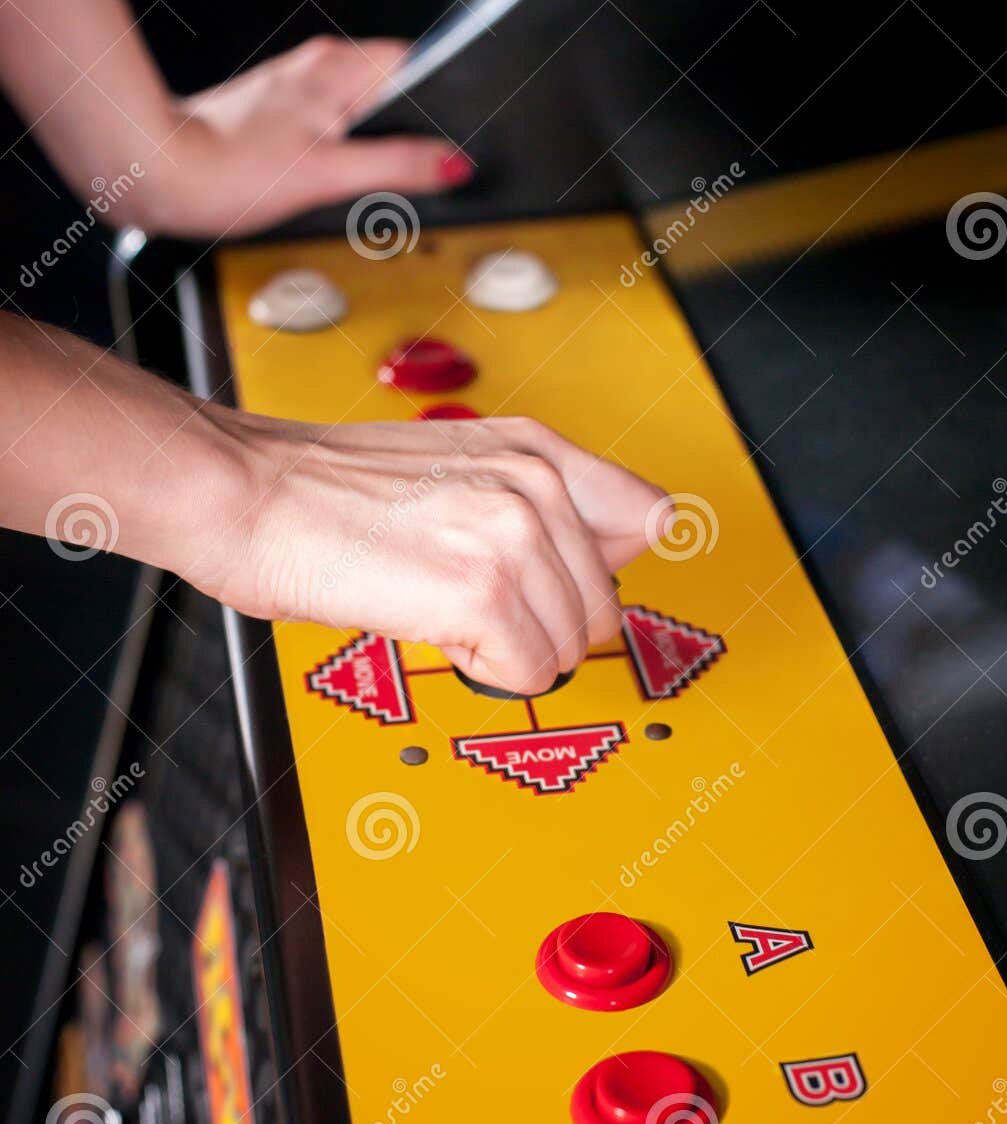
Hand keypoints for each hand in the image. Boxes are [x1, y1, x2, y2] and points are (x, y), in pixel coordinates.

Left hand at [154, 37, 470, 236]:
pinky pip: (329, 123)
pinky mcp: (273, 114)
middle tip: (418, 168)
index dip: (444, 93)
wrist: (160, 173)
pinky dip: (342, 148)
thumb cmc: (229, 170)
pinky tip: (331, 177)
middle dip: (413, 122)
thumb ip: (397, 165)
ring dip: (375, 137)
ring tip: (372, 177)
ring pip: (359, 104)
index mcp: (338, 70)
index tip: (456, 129)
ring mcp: (293, 90)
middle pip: (391, 85)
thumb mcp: (328, 174)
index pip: (415, 60)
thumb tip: (452, 162)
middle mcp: (316, 69)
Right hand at [193, 413, 670, 695]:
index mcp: (536, 449)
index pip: (647, 520)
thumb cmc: (325, 491)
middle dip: (538, 624)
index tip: (552, 587)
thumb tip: (621, 548)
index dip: (595, 573)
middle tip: (460, 596)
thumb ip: (545, 503)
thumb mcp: (460, 468)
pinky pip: (526, 674)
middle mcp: (535, 484)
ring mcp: (511, 537)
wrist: (242, 494)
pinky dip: (478, 669)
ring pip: (566, 648)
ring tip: (434, 601)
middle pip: (602, 607)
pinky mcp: (480, 593)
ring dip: (501, 648)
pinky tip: (426, 623)